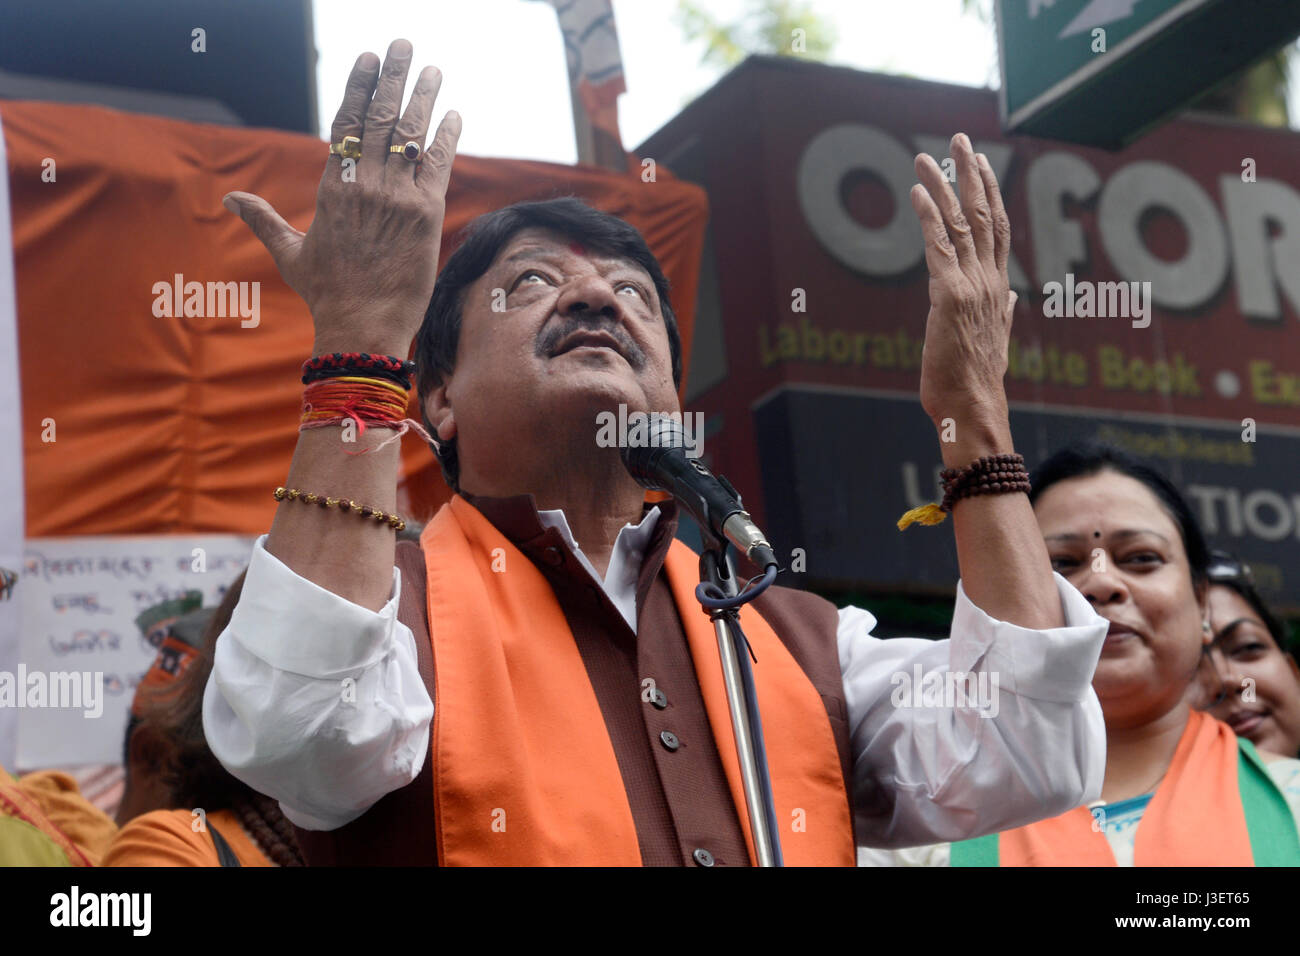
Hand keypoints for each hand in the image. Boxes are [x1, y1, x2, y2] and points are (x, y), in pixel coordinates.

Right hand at [221, 39, 460, 353]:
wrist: (362, 326)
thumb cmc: (327, 294)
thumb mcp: (290, 253)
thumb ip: (263, 218)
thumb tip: (230, 199)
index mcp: (333, 188)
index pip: (346, 125)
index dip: (359, 88)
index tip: (368, 59)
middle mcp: (365, 185)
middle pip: (381, 118)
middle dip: (393, 78)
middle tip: (404, 45)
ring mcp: (397, 197)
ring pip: (412, 135)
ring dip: (423, 97)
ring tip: (432, 69)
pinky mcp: (426, 214)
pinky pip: (439, 165)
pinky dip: (447, 138)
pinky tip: (455, 115)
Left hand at [910, 133, 1015, 445]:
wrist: (972, 409)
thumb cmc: (975, 383)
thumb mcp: (993, 343)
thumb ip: (1001, 316)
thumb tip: (1011, 301)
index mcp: (998, 290)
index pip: (997, 230)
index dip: (990, 193)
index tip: (981, 164)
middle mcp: (990, 282)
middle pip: (984, 214)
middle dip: (972, 174)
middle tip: (960, 139)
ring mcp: (972, 287)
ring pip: (960, 224)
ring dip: (944, 185)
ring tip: (928, 156)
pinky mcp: (949, 297)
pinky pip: (939, 247)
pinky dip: (930, 216)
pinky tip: (919, 192)